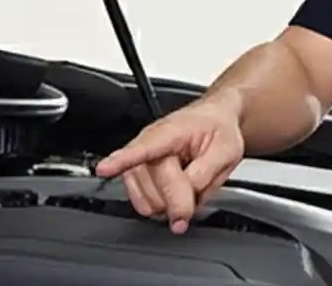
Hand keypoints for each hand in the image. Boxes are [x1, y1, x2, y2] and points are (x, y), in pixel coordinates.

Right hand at [95, 101, 245, 233]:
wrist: (214, 123)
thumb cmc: (218, 131)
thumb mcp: (227, 149)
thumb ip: (206, 174)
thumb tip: (188, 198)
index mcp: (170, 132)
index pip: (142, 148)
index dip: (121, 160)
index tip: (104, 168)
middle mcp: (147, 145)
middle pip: (159, 190)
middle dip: (183, 200)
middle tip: (200, 187)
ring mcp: (138, 163)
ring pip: (150, 203)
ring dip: (172, 204)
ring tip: (187, 184)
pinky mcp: (136, 178)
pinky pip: (144, 206)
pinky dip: (162, 207)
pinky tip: (174, 193)